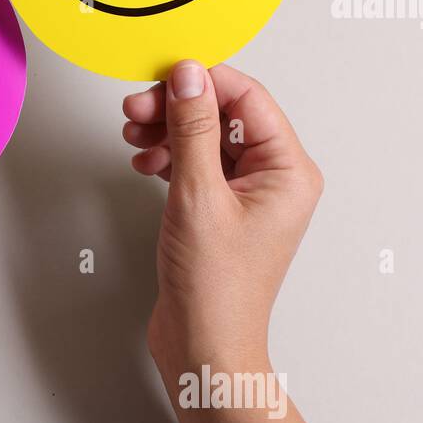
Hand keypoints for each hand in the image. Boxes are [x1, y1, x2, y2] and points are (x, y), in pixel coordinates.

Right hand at [122, 61, 323, 371]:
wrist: (203, 346)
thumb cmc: (214, 289)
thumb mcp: (197, 196)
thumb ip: (192, 128)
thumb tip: (187, 75)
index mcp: (288, 171)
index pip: (247, 99)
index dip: (202, 81)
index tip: (159, 76)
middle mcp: (275, 179)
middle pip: (225, 115)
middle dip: (177, 107)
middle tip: (135, 109)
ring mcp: (247, 196)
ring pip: (206, 138)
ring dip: (168, 132)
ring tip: (134, 137)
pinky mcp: (220, 211)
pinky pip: (196, 164)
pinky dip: (168, 157)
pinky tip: (144, 162)